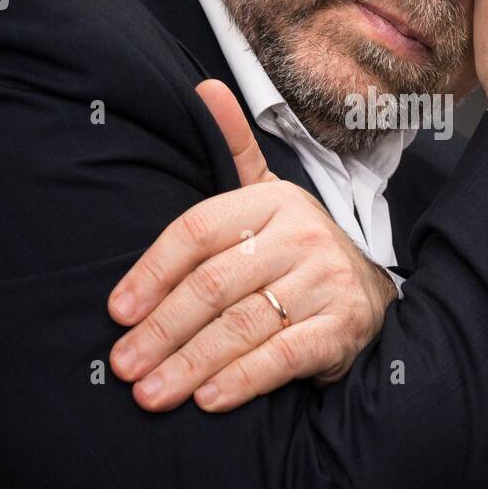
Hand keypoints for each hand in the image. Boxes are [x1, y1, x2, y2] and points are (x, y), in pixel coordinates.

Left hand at [108, 80, 398, 412]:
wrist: (369, 295)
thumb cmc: (296, 251)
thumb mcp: (267, 197)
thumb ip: (233, 150)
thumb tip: (205, 88)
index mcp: (272, 200)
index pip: (197, 231)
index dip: (152, 272)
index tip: (118, 313)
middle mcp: (302, 234)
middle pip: (215, 283)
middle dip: (163, 330)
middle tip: (126, 367)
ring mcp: (325, 280)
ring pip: (244, 323)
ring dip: (191, 363)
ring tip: (153, 394)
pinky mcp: (343, 326)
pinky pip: (285, 354)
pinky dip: (243, 379)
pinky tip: (208, 400)